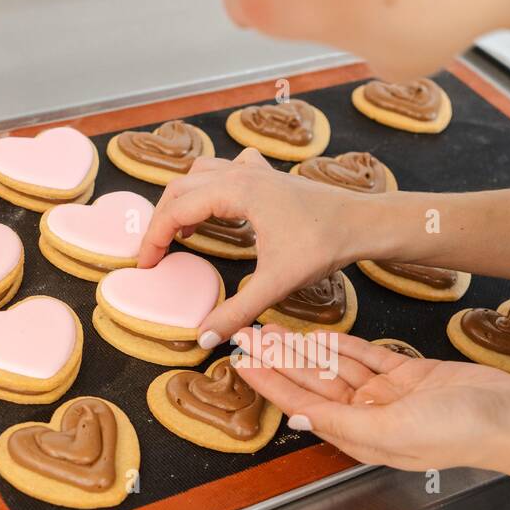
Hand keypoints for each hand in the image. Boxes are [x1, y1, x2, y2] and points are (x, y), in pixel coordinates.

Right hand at [138, 147, 382, 346]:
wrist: (362, 223)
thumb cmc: (323, 245)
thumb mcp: (276, 283)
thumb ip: (236, 311)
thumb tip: (204, 338)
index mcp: (236, 191)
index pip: (176, 209)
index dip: (154, 238)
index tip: (147, 265)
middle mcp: (240, 173)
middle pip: (181, 187)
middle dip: (163, 219)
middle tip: (158, 253)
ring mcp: (255, 171)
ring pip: (201, 173)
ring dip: (184, 200)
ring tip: (183, 233)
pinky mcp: (269, 177)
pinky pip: (226, 171)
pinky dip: (211, 188)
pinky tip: (221, 211)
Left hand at [231, 325, 509, 472]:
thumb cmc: (461, 434)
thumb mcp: (392, 431)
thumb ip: (343, 423)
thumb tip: (297, 421)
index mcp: (361, 436)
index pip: (302, 406)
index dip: (270, 384)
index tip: (242, 363)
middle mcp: (369, 417)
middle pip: (313, 384)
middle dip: (278, 361)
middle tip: (248, 337)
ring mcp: (389, 396)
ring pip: (336, 368)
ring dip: (305, 350)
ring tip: (273, 331)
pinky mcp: (411, 376)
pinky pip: (368, 358)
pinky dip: (344, 346)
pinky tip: (319, 335)